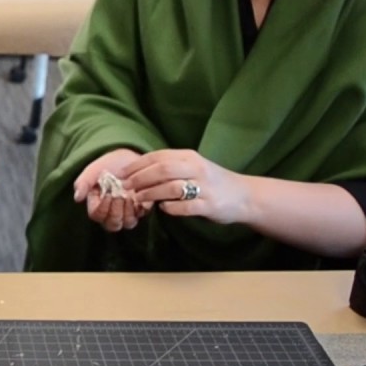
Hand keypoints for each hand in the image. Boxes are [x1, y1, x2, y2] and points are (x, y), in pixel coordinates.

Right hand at [74, 149, 148, 231]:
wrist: (126, 157)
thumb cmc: (106, 165)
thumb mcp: (92, 171)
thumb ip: (83, 183)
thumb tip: (77, 198)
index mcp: (97, 205)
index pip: (97, 215)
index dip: (102, 208)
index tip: (107, 194)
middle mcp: (111, 212)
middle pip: (113, 224)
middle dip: (116, 212)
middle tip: (119, 196)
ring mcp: (127, 212)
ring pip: (128, 223)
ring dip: (128, 212)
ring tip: (129, 197)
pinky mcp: (142, 208)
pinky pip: (142, 215)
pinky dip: (141, 208)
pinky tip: (139, 196)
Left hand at [120, 149, 249, 223]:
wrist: (244, 196)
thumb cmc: (212, 182)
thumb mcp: (192, 167)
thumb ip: (170, 167)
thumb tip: (137, 172)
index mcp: (190, 157)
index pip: (158, 156)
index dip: (137, 165)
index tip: (121, 173)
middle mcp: (197, 168)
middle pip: (162, 169)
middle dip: (139, 178)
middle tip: (125, 187)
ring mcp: (204, 187)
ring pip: (171, 187)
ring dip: (151, 193)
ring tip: (139, 199)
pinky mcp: (209, 205)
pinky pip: (184, 207)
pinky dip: (170, 208)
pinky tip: (164, 208)